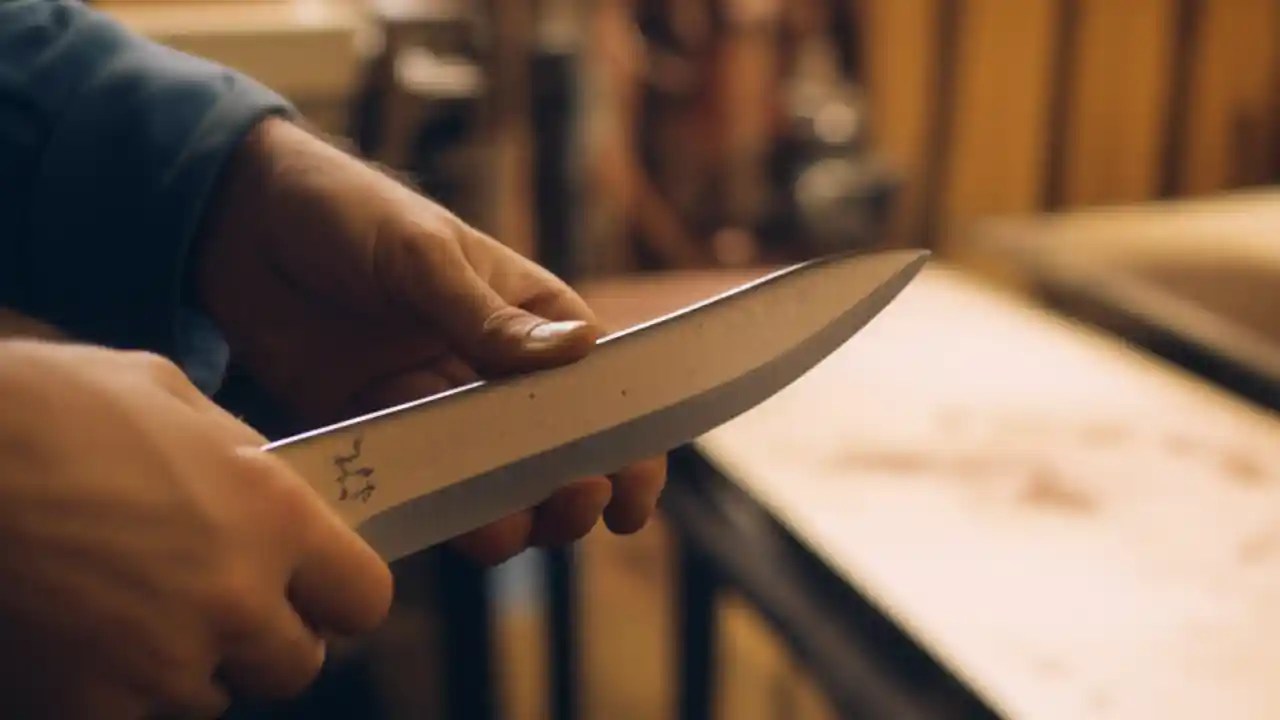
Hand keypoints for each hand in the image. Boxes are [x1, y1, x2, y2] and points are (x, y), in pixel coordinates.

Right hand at [0, 336, 390, 717]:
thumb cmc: (46, 407)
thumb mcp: (166, 394)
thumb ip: (237, 455)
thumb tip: (266, 484)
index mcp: (273, 517)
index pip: (366, 599)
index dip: (340, 597)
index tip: (314, 589)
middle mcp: (237, 602)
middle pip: (297, 665)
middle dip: (265, 639)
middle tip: (216, 602)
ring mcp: (165, 666)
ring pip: (212, 697)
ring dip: (188, 665)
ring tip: (129, 610)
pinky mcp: (91, 709)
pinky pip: (134, 715)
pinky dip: (113, 691)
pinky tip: (77, 639)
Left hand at [194, 117, 665, 564]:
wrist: (237, 223)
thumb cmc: (349, 211)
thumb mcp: (423, 253)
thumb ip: (487, 315)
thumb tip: (578, 351)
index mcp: (524, 311)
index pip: (595, 380)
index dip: (625, 438)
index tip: (634, 492)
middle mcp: (489, 364)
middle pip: (551, 443)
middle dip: (572, 484)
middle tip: (573, 503)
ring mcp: (434, 401)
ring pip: (490, 475)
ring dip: (510, 509)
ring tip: (509, 527)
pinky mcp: (376, 427)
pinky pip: (418, 478)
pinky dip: (437, 507)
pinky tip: (447, 524)